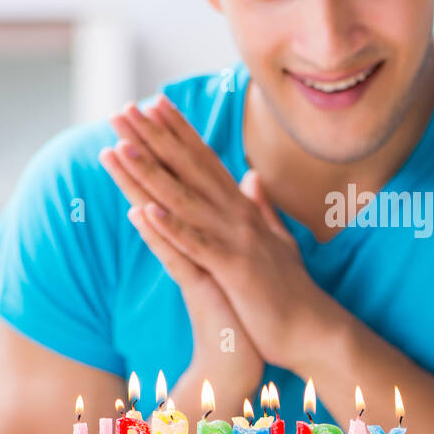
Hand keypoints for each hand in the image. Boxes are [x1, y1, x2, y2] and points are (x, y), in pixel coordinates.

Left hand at [100, 98, 338, 371]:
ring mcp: (237, 241)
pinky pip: (197, 247)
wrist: (313, 330)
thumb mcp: (277, 240)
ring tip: (121, 148)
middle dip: (154, 138)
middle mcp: (238, 216)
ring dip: (152, 173)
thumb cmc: (291, 291)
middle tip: (122, 109)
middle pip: (189, 169)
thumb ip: (263, 206)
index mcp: (243, 209)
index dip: (178, 131)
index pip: (205, 160)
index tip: (153, 103)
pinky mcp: (234, 271)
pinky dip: (172, 229)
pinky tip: (146, 212)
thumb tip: (253, 178)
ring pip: (185, 200)